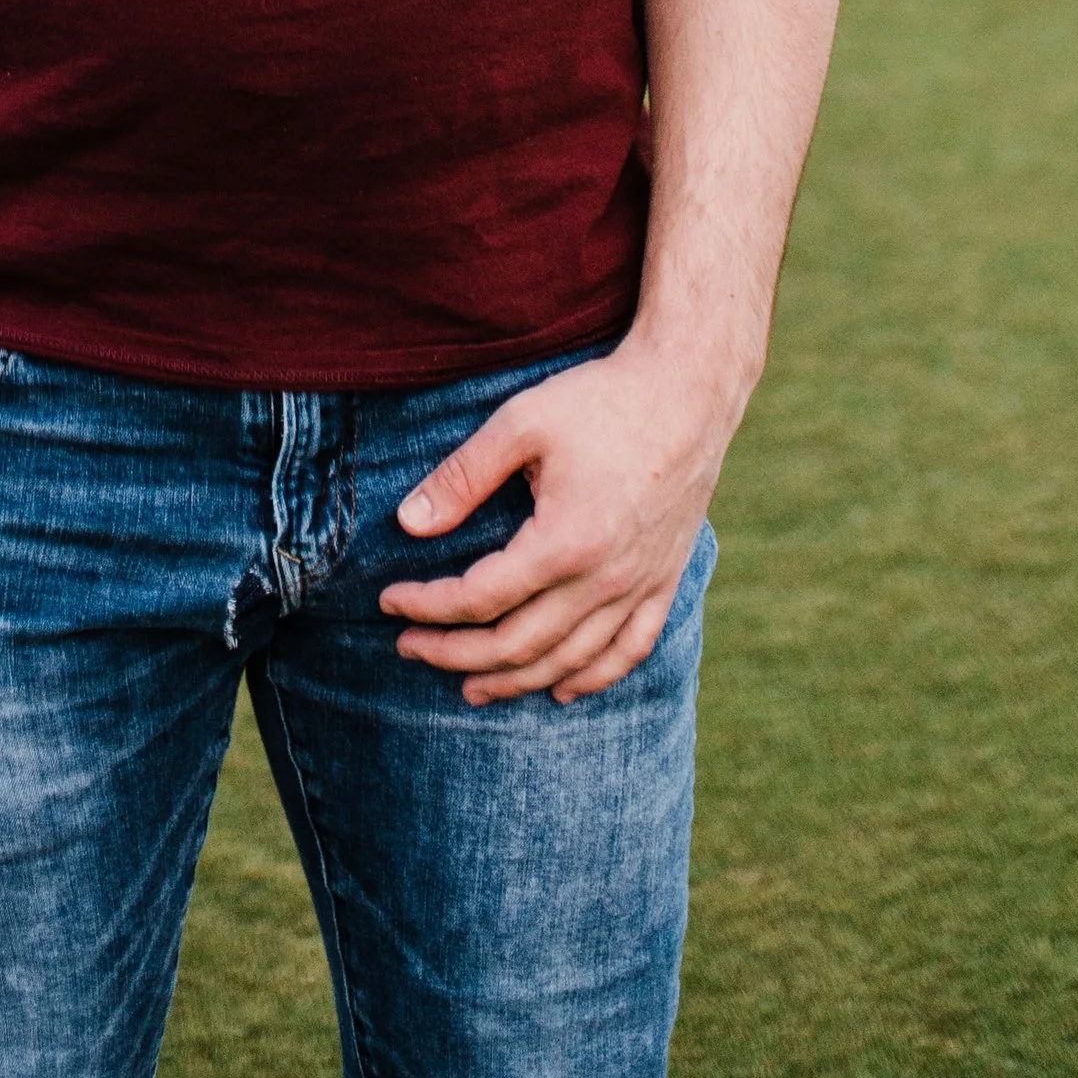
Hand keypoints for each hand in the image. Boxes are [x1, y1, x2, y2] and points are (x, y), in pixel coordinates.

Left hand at [378, 336, 734, 706]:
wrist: (688, 389)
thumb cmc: (600, 400)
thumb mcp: (520, 423)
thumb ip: (462, 478)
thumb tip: (407, 524)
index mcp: (564, 542)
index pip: (479, 598)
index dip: (428, 606)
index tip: (388, 602)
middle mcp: (604, 579)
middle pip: (518, 644)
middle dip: (455, 654)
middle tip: (410, 649)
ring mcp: (640, 586)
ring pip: (569, 661)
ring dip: (514, 680)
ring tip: (470, 687)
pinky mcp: (665, 580)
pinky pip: (629, 651)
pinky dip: (592, 678)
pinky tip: (562, 688)